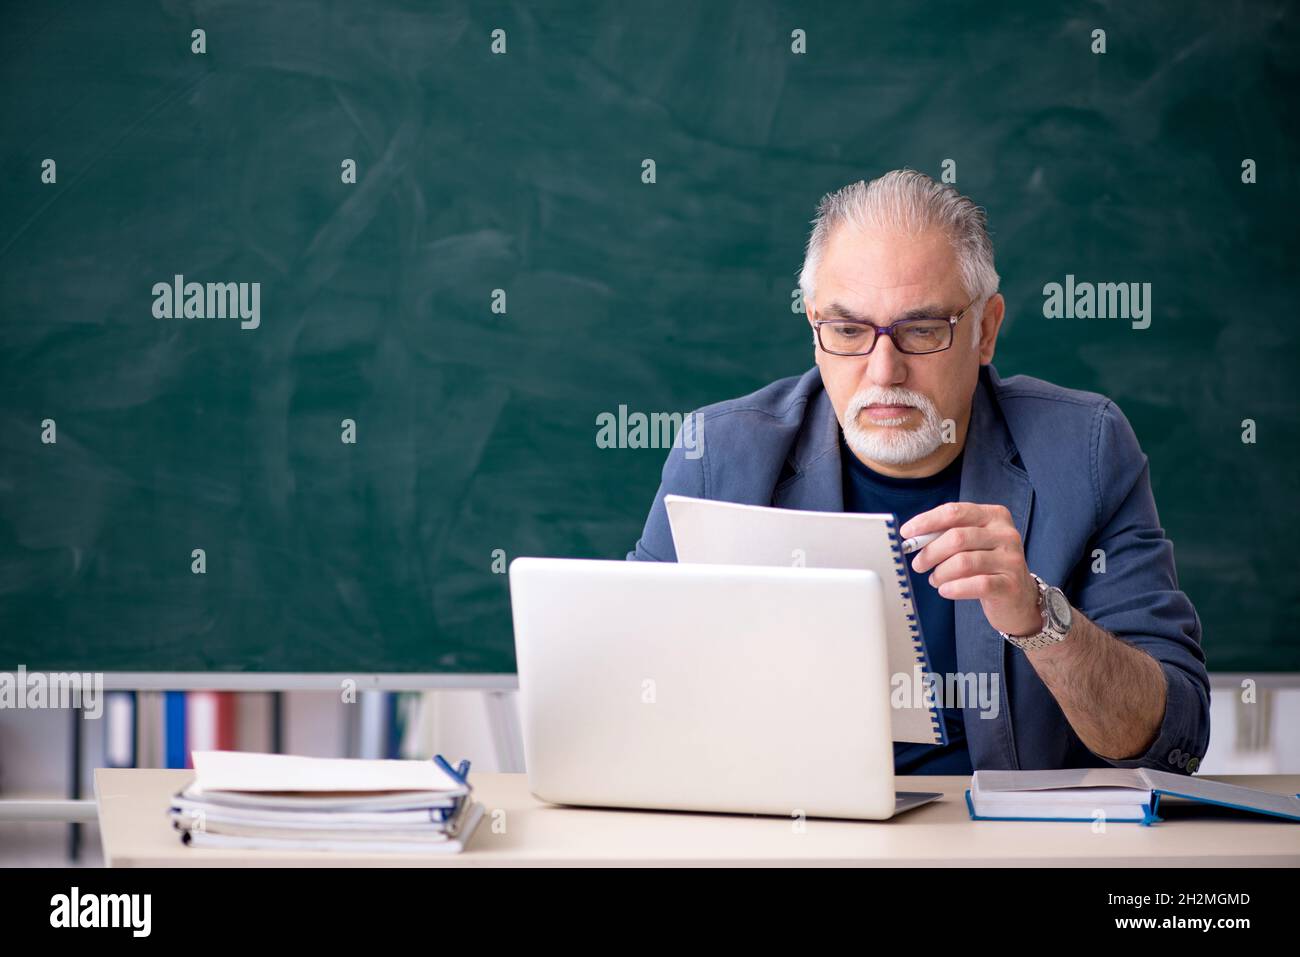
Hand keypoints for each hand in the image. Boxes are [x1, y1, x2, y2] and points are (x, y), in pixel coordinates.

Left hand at [900, 502, 1041, 636]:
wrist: (1019, 598)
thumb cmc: (987, 566)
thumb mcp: (972, 544)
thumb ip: (947, 535)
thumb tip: (913, 536)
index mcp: (994, 516)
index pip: (955, 511)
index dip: (927, 521)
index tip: (906, 533)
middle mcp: (1006, 534)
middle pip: (957, 537)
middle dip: (930, 552)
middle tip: (918, 565)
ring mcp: (1011, 559)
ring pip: (963, 562)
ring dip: (940, 573)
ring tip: (935, 580)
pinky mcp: (1010, 584)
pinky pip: (975, 584)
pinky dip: (954, 588)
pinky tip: (945, 590)